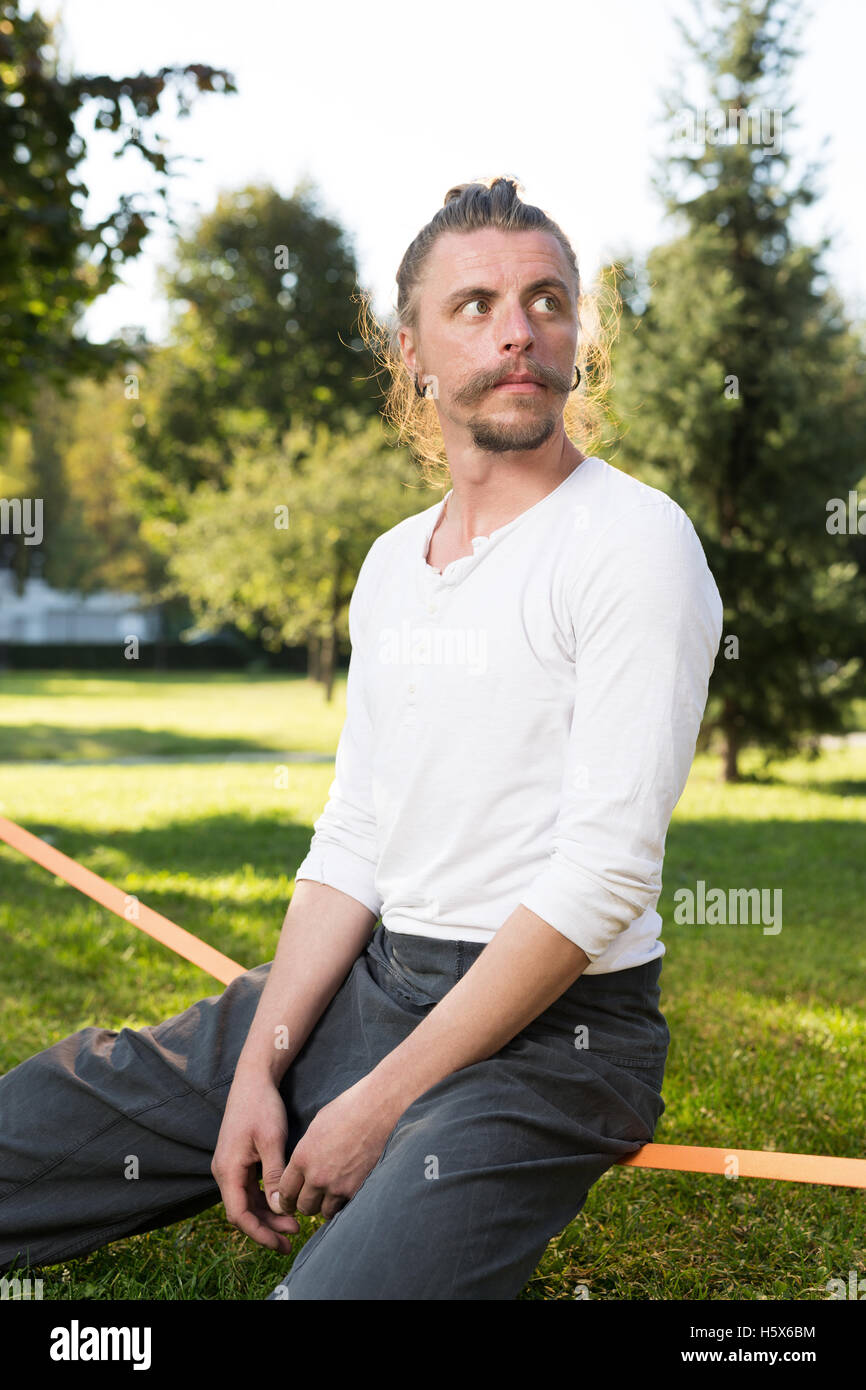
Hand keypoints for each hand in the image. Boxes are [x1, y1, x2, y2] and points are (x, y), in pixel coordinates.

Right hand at [211, 1069, 300, 1254]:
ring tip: (294, 1224)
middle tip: (293, 1237)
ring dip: (268, 1215)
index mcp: (228, 1169)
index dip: (259, 1232)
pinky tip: (285, 1204)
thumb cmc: (262, 1106)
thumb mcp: (271, 1140)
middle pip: (243, 1211)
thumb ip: (275, 1175)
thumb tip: (280, 1208)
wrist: (253, 1080)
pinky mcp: (240, 1161)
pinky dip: (266, 1200)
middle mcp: (225, 1172)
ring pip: (248, 1201)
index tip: (281, 1242)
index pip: (239, 1214)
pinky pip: (250, 1189)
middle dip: (266, 1227)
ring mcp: (231, 1166)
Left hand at [269, 1079, 397, 1222]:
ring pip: (324, 1212)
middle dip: (306, 1203)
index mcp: (302, 1158)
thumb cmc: (347, 1110)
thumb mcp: (316, 1128)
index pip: (285, 1192)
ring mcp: (337, 1186)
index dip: (286, 1199)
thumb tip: (303, 1166)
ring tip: (331, 1195)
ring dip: (326, 1206)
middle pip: (303, 1206)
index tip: (290, 1202)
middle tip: (313, 1199)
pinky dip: (343, 1203)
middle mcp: (316, 1176)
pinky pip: (344, 1208)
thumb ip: (306, 1152)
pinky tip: (347, 1192)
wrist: (377, 1110)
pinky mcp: (356, 1189)